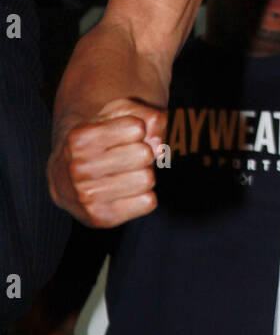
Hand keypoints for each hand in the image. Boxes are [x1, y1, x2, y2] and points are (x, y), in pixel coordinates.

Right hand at [48, 99, 165, 226]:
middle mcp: (79, 169)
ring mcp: (87, 196)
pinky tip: (126, 192)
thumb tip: (159, 146)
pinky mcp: (101, 218)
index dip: (136, 129)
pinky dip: (143, 195)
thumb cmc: (99, 141)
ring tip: (125, 174)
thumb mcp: (116, 115)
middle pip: (145, 154)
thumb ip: (146, 116)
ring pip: (148, 179)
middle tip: (126, 157)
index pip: (137, 128)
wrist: (66, 180)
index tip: (122, 136)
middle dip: (143, 152)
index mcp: (79, 138)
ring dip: (143, 174)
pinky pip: (148, 202)